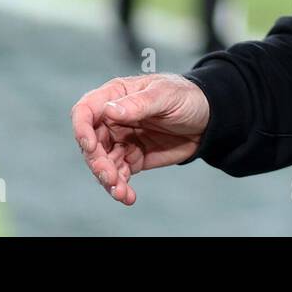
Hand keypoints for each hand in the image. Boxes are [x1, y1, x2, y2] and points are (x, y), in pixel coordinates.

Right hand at [70, 73, 210, 205]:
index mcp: (116, 95)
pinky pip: (119, 174)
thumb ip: (139, 104)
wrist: (209, 119)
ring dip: (108, 179)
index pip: (86, 110)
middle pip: (91, 142)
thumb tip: (109, 110)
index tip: (91, 146)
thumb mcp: (166, 95)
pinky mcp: (132, 158)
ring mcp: (121, 139)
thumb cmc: (187, 96)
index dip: (82, 128)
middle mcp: (113, 118)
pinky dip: (120, 187)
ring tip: (121, 192)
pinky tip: (128, 196)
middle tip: (110, 177)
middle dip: (97, 162)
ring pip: (102, 162)